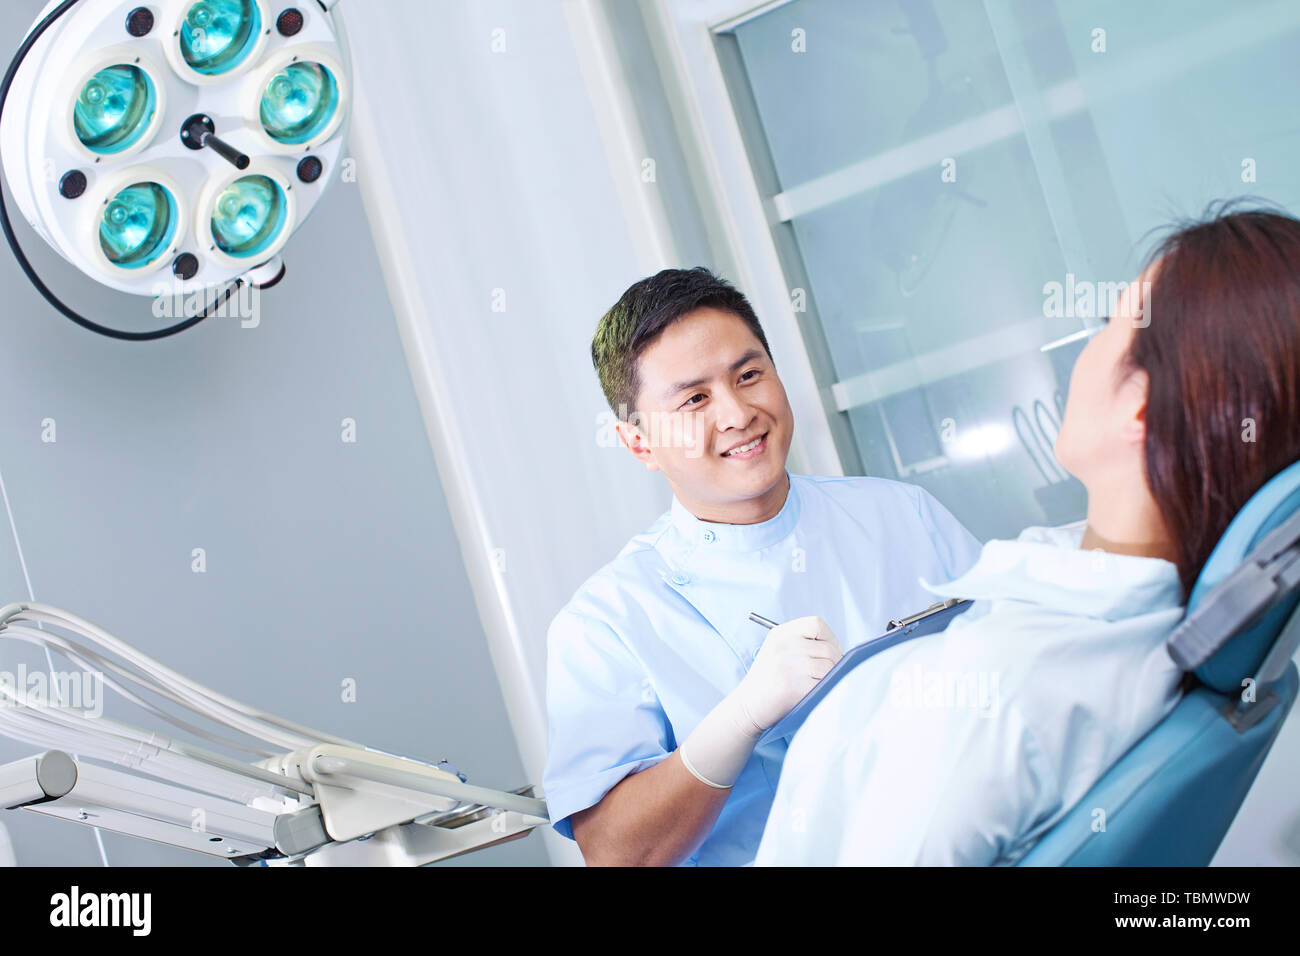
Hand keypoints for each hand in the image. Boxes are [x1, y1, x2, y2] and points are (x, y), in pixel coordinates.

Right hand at [734, 615, 842, 731]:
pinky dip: (823, 692)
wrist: (747, 706)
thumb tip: (842, 651)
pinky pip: (824, 686)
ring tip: (815, 686)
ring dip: (829, 680)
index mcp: (780, 633)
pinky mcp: (792, 686)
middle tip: (825, 676)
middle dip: (834, 664)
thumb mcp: (779, 651)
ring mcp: (787, 665)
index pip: (817, 624)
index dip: (829, 638)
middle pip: (829, 649)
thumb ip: (804, 644)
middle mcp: (783, 645)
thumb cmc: (769, 681)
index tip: (827, 653)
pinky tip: (810, 695)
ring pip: (830, 668)